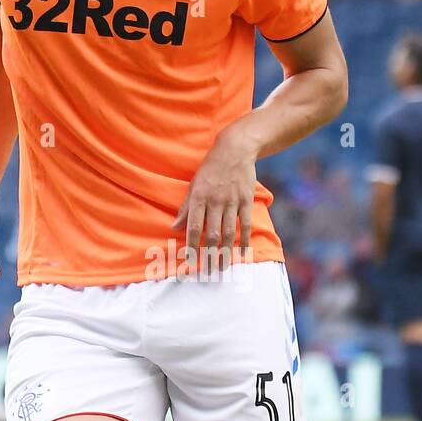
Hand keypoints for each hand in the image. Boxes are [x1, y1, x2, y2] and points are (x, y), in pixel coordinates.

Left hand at [171, 129, 256, 256]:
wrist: (235, 150)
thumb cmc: (210, 169)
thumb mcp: (193, 185)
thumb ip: (185, 208)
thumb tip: (174, 228)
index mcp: (199, 197)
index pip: (194, 227)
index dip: (191, 246)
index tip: (189, 261)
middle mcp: (216, 200)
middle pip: (213, 234)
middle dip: (210, 255)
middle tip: (208, 270)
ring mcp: (232, 201)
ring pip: (229, 232)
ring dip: (226, 252)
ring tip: (223, 266)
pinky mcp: (246, 200)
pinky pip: (245, 224)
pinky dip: (245, 240)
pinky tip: (242, 253)